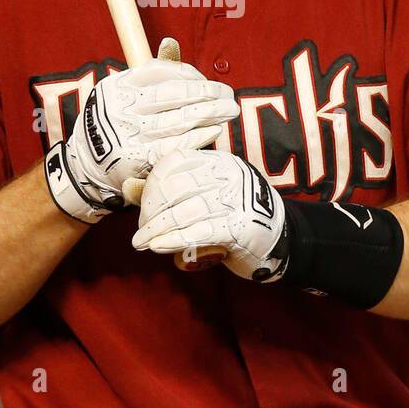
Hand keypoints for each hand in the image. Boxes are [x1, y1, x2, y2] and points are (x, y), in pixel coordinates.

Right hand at [45, 41, 238, 222]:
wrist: (87, 162)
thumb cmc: (118, 120)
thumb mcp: (127, 91)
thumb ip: (153, 70)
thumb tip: (171, 41)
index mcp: (119, 85)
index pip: (162, 71)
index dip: (191, 74)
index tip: (208, 81)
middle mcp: (122, 107)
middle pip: (174, 94)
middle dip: (208, 92)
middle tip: (229, 94)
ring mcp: (130, 133)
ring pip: (178, 119)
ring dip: (210, 113)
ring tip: (228, 110)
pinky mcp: (138, 159)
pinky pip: (175, 144)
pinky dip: (199, 136)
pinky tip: (215, 129)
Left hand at [132, 148, 288, 281]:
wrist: (280, 240)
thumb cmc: (233, 216)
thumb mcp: (204, 196)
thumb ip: (167, 190)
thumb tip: (128, 187)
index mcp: (218, 161)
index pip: (175, 161)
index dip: (152, 182)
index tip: (141, 205)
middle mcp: (228, 175)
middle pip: (176, 187)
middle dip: (151, 210)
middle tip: (141, 229)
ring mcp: (235, 200)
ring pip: (185, 211)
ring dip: (156, 228)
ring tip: (140, 242)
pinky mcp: (240, 226)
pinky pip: (200, 231)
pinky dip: (174, 239)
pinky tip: (157, 246)